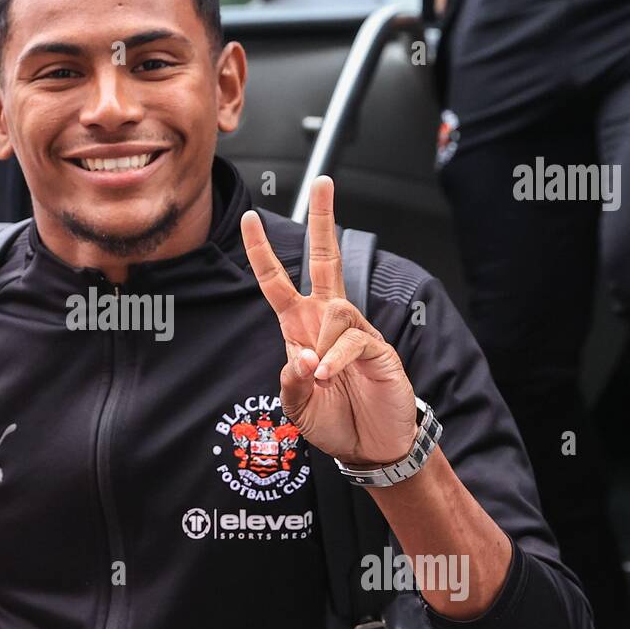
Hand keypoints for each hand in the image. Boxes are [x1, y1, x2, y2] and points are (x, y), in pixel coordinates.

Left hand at [240, 176, 416, 464]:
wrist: (371, 447)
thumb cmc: (335, 420)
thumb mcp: (298, 407)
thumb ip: (291, 382)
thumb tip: (302, 356)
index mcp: (300, 329)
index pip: (277, 282)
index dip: (262, 252)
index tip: (251, 218)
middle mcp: (327, 322)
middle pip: (325, 260)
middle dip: (324, 220)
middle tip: (323, 181)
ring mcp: (355, 332)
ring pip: (335, 310)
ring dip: (323, 345)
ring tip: (324, 378)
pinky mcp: (378, 348)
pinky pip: (353, 340)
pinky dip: (337, 358)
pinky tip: (331, 376)